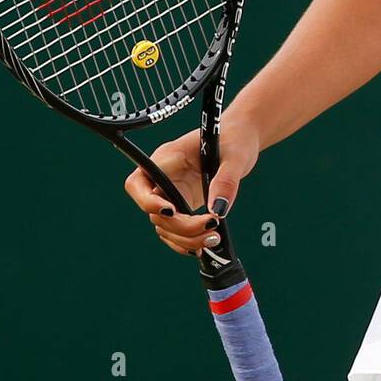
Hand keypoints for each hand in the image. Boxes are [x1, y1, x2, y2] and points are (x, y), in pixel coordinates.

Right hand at [123, 113, 260, 256]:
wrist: (242, 136)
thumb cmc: (235, 136)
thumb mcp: (235, 156)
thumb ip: (225, 181)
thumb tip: (217, 211)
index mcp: (168, 158)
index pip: (138, 183)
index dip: (148, 202)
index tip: (173, 212)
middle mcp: (164, 176)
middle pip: (155, 212)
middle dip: (181, 227)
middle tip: (211, 228)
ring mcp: (172, 191)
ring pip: (165, 226)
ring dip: (186, 239)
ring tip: (214, 238)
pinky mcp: (183, 202)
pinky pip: (175, 229)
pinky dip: (187, 241)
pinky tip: (204, 244)